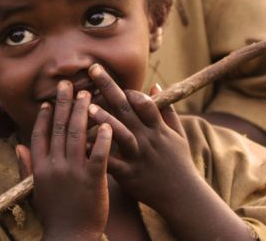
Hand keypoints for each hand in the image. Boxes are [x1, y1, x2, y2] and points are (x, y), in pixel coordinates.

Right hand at [17, 81, 110, 240]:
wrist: (70, 237)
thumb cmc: (55, 215)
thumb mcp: (35, 190)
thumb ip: (26, 167)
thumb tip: (17, 146)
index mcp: (40, 167)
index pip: (40, 135)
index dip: (44, 117)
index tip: (48, 101)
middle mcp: (55, 166)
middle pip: (58, 128)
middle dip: (64, 104)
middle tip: (69, 85)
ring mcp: (74, 172)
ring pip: (77, 134)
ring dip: (82, 112)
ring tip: (88, 94)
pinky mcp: (93, 180)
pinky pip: (98, 153)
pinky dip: (102, 137)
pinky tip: (108, 123)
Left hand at [87, 65, 200, 210]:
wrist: (183, 197)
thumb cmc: (179, 163)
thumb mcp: (178, 134)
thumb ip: (165, 110)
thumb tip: (155, 84)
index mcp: (157, 128)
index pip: (145, 102)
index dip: (130, 89)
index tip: (114, 78)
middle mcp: (147, 138)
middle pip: (127, 109)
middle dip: (109, 87)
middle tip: (93, 69)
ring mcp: (138, 156)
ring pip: (121, 134)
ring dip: (105, 119)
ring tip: (88, 107)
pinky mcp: (129, 175)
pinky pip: (112, 163)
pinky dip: (98, 153)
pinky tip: (82, 145)